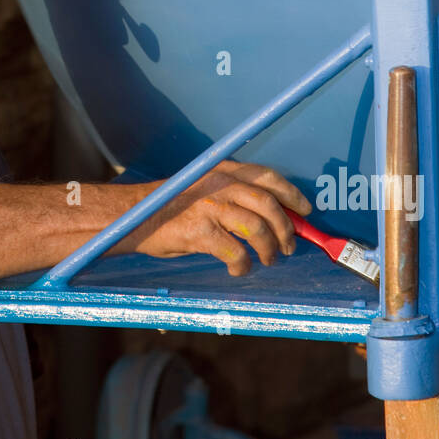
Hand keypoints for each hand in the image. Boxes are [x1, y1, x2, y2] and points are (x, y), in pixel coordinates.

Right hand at [128, 159, 311, 274]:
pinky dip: (242, 264)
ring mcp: (210, 207)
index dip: (292, 194)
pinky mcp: (200, 232)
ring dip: (268, 249)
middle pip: (268, 205)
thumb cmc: (169, 207)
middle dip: (285, 229)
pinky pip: (235, 252)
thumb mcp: (203, 190)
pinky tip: (237, 268)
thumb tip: (270, 218)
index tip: (306, 211)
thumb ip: (233, 196)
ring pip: (257, 229)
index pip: (268, 177)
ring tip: (267, 260)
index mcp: (223, 170)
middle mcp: (219, 184)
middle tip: (288, 246)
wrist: (132, 217)